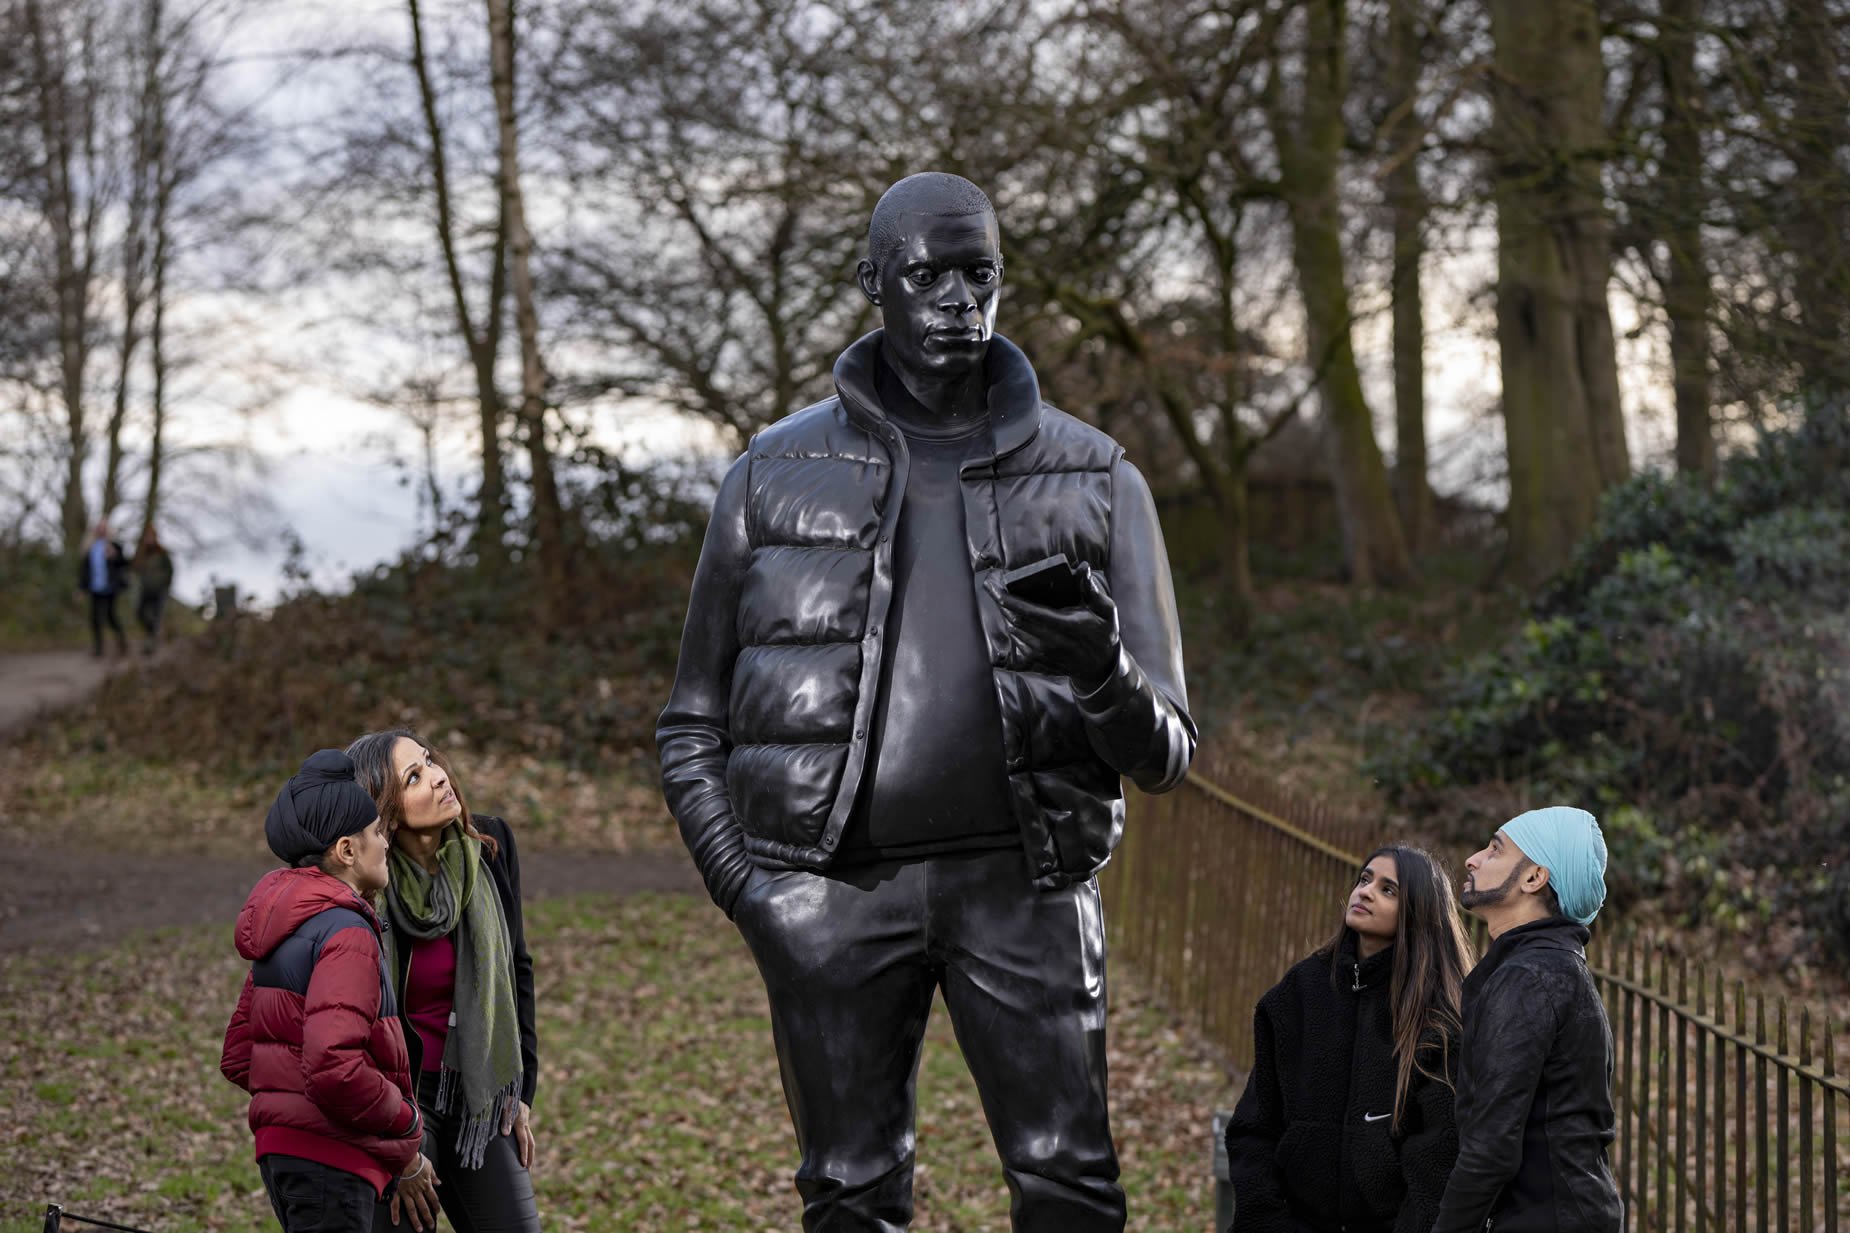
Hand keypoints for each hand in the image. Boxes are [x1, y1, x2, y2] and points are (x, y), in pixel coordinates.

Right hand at [390, 1152, 439, 1230]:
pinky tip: (396, 1222)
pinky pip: (395, 1204)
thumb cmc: (416, 1159)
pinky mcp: (396, 1191)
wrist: (403, 1156)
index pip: (433, 1198)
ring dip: (416, 1220)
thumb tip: (439, 1182)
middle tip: (430, 1226)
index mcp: (425, 1184)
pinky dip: (395, 1214)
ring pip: (412, 1209)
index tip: (437, 1212)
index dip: (436, 1206)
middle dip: (428, 1218)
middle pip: (424, 1207)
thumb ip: (433, 1175)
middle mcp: (417, 1190)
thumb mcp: (429, 1165)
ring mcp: (406, 1192)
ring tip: (418, 1229)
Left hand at [501, 1099, 534, 1169]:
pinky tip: (524, 1152)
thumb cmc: (509, 1100)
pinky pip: (527, 1137)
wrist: (517, 1091)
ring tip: (528, 1164)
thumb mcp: (506, 1108)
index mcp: (521, 1123)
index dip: (523, 1153)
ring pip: (531, 1141)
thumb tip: (505, 1134)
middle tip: (528, 1169)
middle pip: (531, 1144)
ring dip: (530, 1153)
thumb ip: (505, 1120)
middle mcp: (525, 1125)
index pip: (524, 1142)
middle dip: (530, 1157)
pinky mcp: (524, 1123)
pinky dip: (527, 1146)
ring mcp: (526, 1124)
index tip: (523, 1165)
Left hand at [988, 563, 1119, 691]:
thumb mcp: (1106, 610)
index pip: (1028, 612)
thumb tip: (1083, 567)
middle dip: (1001, 602)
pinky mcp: (1038, 662)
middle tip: (993, 586)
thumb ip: (1091, 589)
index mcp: (1064, 626)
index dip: (1008, 599)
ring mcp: (1042, 654)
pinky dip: (1014, 628)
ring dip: (1006, 614)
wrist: (1101, 668)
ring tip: (1004, 599)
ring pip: (1014, 631)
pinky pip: (1018, 642)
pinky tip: (1015, 618)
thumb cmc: (1103, 634)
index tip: (994, 585)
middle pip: (1014, 620)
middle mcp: (1049, 642)